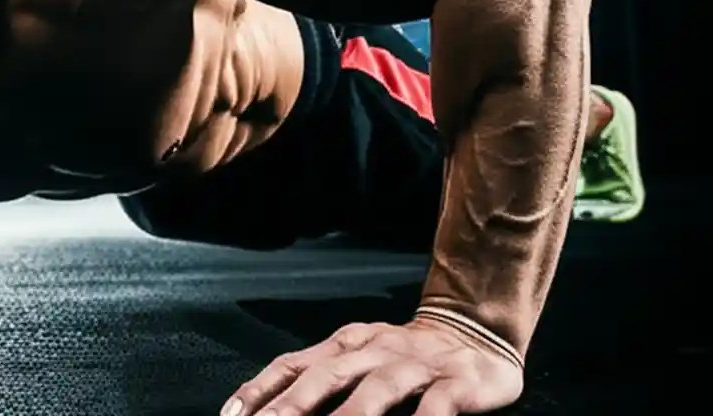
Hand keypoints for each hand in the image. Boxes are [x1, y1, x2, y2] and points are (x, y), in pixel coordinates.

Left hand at [221, 319, 522, 415]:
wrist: (476, 329)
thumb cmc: (403, 355)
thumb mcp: (357, 356)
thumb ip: (317, 378)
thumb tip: (264, 408)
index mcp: (344, 344)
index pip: (293, 365)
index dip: (261, 390)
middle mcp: (375, 350)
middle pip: (327, 377)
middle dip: (294, 407)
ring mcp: (416, 365)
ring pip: (378, 390)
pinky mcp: (459, 382)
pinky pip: (437, 406)